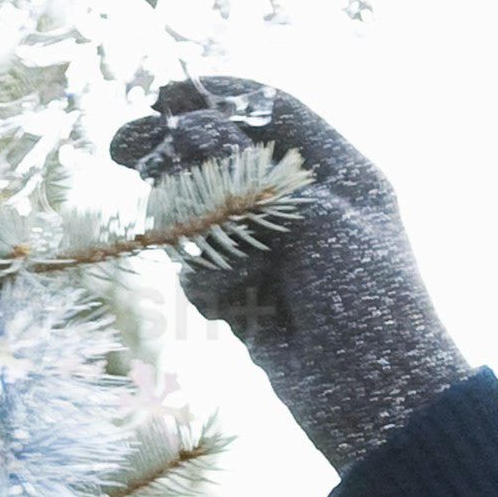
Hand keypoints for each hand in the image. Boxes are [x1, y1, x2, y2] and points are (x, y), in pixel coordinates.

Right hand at [107, 77, 467, 472]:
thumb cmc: (365, 299)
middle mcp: (305, 204)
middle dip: (178, 158)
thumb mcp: (317, 221)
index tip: (162, 97)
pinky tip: (236, 311)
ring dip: (203, 238)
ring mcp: (275, 251)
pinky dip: (211, 287)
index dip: (216, 98)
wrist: (375, 399)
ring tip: (230, 270)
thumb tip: (188, 127)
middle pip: (225, 159)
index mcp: (338, 172)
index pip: (271, 111)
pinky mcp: (250, 295)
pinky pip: (205, 271)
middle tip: (122, 149)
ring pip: (205, 218)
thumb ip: (250, 172)